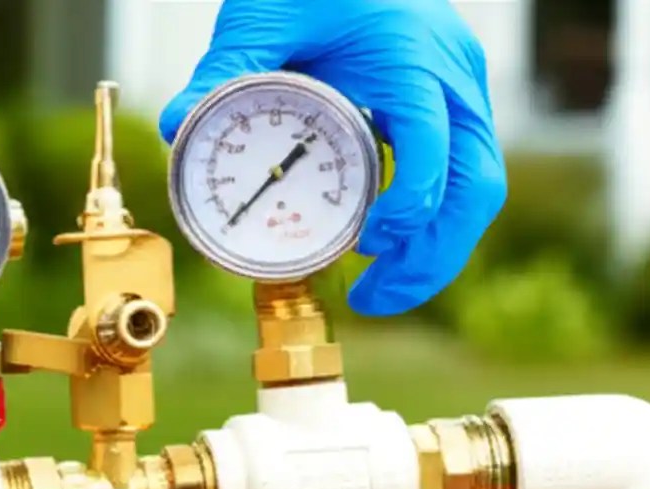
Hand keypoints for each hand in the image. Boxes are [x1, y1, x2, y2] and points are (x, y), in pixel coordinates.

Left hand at [160, 0, 506, 315]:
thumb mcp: (260, 14)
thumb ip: (220, 71)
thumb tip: (171, 128)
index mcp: (411, 55)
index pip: (436, 147)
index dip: (409, 207)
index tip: (365, 243)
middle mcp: (452, 77)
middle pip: (475, 185)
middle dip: (431, 256)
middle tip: (373, 299)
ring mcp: (462, 91)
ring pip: (478, 188)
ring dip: (436, 249)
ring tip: (380, 292)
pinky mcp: (455, 104)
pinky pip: (464, 174)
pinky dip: (433, 221)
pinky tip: (388, 250)